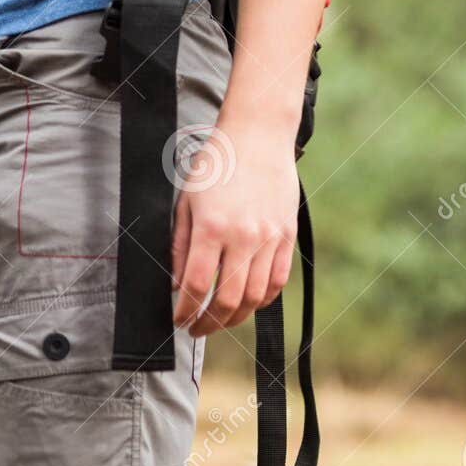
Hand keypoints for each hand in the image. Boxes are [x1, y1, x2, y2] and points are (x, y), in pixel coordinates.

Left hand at [171, 122, 298, 336]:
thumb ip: (181, 246)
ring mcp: (270, 238)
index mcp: (212, 227)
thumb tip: (177, 285)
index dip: (186, 311)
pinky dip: (262, 300)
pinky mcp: (287, 236)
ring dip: (235, 318)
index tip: (179, 320)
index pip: (198, 286)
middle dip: (208, 324)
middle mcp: (244, 237)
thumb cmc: (217, 163)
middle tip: (196, 329)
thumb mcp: (187, 200)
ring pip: (256, 298)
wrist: (258, 136)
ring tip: (220, 320)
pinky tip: (248, 302)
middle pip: (228, 301)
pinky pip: (278, 282)